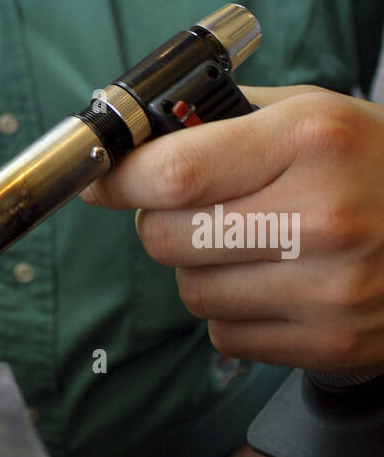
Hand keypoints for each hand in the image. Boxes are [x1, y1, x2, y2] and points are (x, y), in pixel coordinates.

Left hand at [82, 86, 383, 372]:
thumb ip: (223, 118)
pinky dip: (233, 313)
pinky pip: (226, 336)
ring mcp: (329, 289)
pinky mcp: (332, 343)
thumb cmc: (377, 165)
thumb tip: (133, 134)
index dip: (119, 177)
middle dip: (161, 220)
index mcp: (310, 141)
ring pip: (191, 291)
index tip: (100, 178)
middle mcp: (319, 217)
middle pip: (166, 238)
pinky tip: (276, 283)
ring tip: (251, 243)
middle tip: (195, 207)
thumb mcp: (314, 112)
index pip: (173, 171)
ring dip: (199, 269)